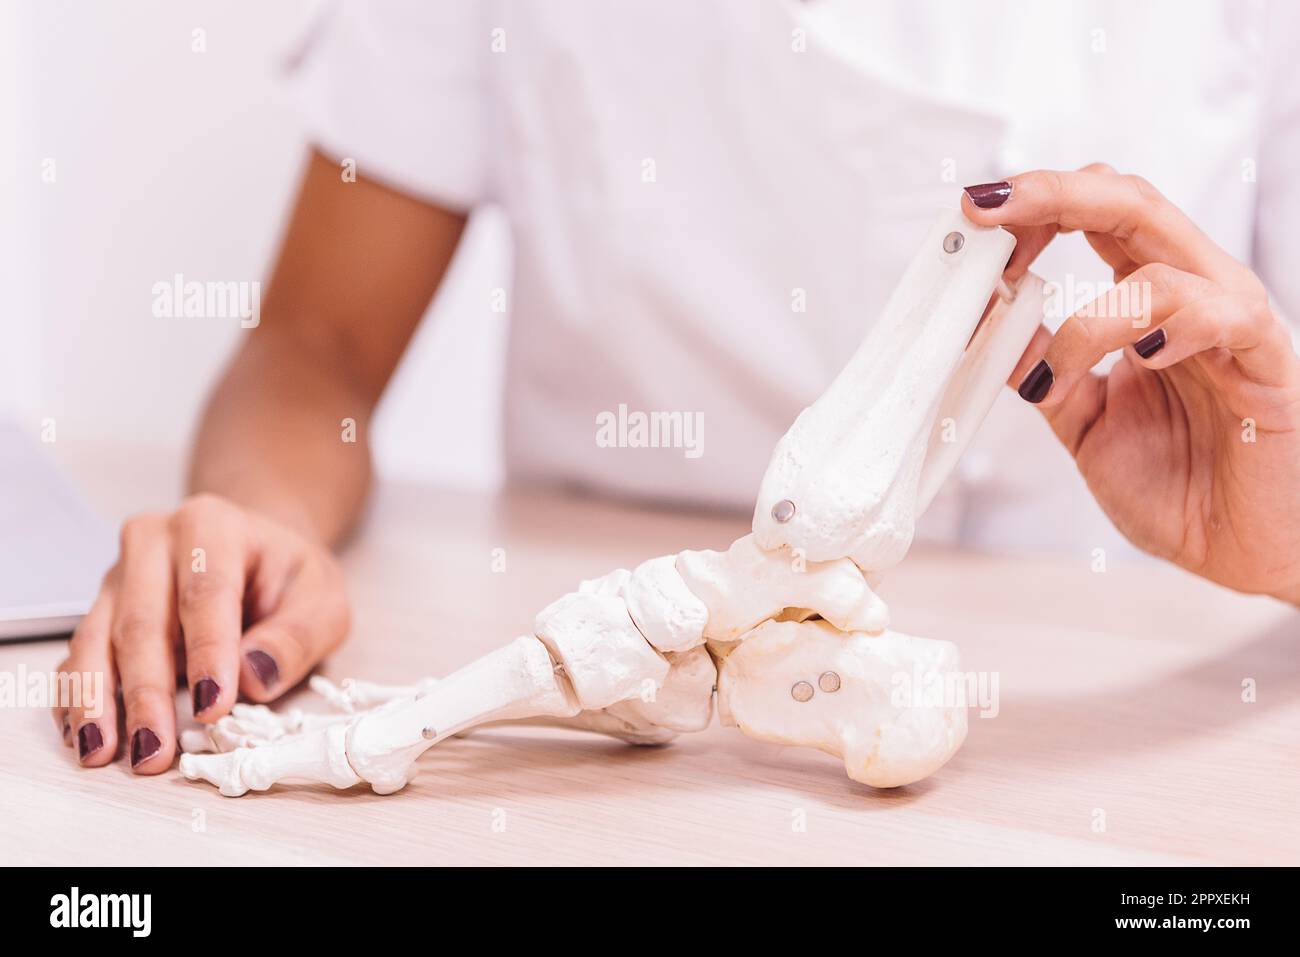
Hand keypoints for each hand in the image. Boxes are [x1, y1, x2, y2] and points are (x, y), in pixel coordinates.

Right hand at [52, 494, 349, 771]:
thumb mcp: (322, 600)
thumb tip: (252, 677)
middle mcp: (153, 543)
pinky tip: (84, 735)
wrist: (257, 550)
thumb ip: (295, 637)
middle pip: (142, 621)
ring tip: (102, 753)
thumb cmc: (287, 576)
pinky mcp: (101, 609)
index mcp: (212, 527)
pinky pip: (78, 654)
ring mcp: (119, 575)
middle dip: (147, 693)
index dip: (207, 652)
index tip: (213, 706)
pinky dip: (77, 697)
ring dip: (97, 702)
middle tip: (154, 750)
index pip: (205, 593)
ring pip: (98, 640)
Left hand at [962, 167, 1299, 603]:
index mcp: (1147, 300)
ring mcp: (1233, 322)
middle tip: (986, 210)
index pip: (1096, 215)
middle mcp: (1192, 293)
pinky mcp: (1268, 362)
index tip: (974, 219)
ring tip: (1063, 368)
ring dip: (1092, 312)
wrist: (1241, 550)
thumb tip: (992, 331)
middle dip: (1051, 195)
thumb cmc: (1179, 485)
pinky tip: (1145, 357)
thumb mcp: (1086, 425)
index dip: (1034, 206)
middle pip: (1129, 203)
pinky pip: (1225, 316)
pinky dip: (1172, 326)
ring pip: (1165, 262)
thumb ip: (1046, 373)